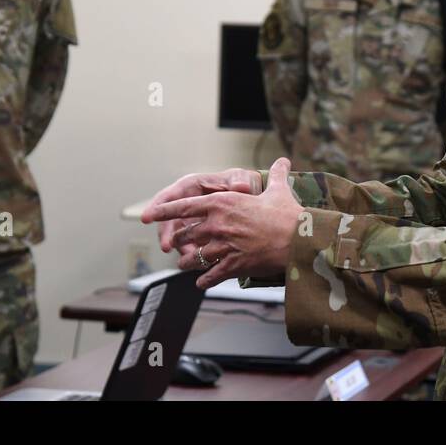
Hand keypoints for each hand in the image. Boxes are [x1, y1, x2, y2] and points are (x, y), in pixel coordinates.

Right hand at [140, 167, 260, 256]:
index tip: (147, 217)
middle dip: (166, 234)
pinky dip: (192, 253)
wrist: (253, 200)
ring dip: (179, 247)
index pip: (170, 195)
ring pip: (177, 235)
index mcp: (193, 186)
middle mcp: (187, 202)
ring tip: (187, 258)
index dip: (157, 206)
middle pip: (169, 218)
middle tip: (167, 246)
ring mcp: (190, 218)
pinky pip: (189, 244)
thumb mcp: (242, 180)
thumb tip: (241, 187)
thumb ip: (240, 183)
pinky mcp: (197, 232)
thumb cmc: (244, 185)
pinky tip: (198, 261)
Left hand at [141, 157, 302, 289]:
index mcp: (222, 203)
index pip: (183, 206)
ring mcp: (223, 246)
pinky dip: (204, 280)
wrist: (298, 240)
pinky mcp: (232, 266)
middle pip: (187, 234)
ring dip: (188, 261)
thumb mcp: (278, 191)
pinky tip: (201, 283)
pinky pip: (210, 276)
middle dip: (180, 240)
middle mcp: (217, 224)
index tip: (147, 215)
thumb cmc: (288, 214)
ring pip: (194, 257)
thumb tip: (284, 161)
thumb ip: (276, 175)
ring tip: (185, 264)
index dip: (163, 211)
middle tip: (176, 244)